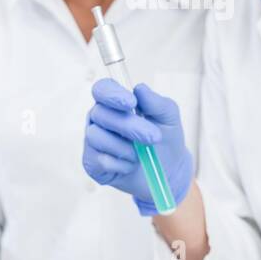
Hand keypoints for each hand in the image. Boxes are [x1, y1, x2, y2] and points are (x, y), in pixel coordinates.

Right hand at [82, 79, 192, 215]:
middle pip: (100, 114)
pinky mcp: (92, 163)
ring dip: (124, 147)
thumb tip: (140, 89)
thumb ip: (156, 103)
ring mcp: (93, 141)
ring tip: (141, 154)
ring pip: (96, 137)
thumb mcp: (168, 118)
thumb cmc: (165, 138)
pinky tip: (130, 165)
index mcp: (115, 102)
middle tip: (153, 137)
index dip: (112, 94)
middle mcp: (99, 119)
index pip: (102, 89)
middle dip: (129, 126)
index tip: (131, 103)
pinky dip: (121, 164)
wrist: (168, 170)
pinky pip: (100, 161)